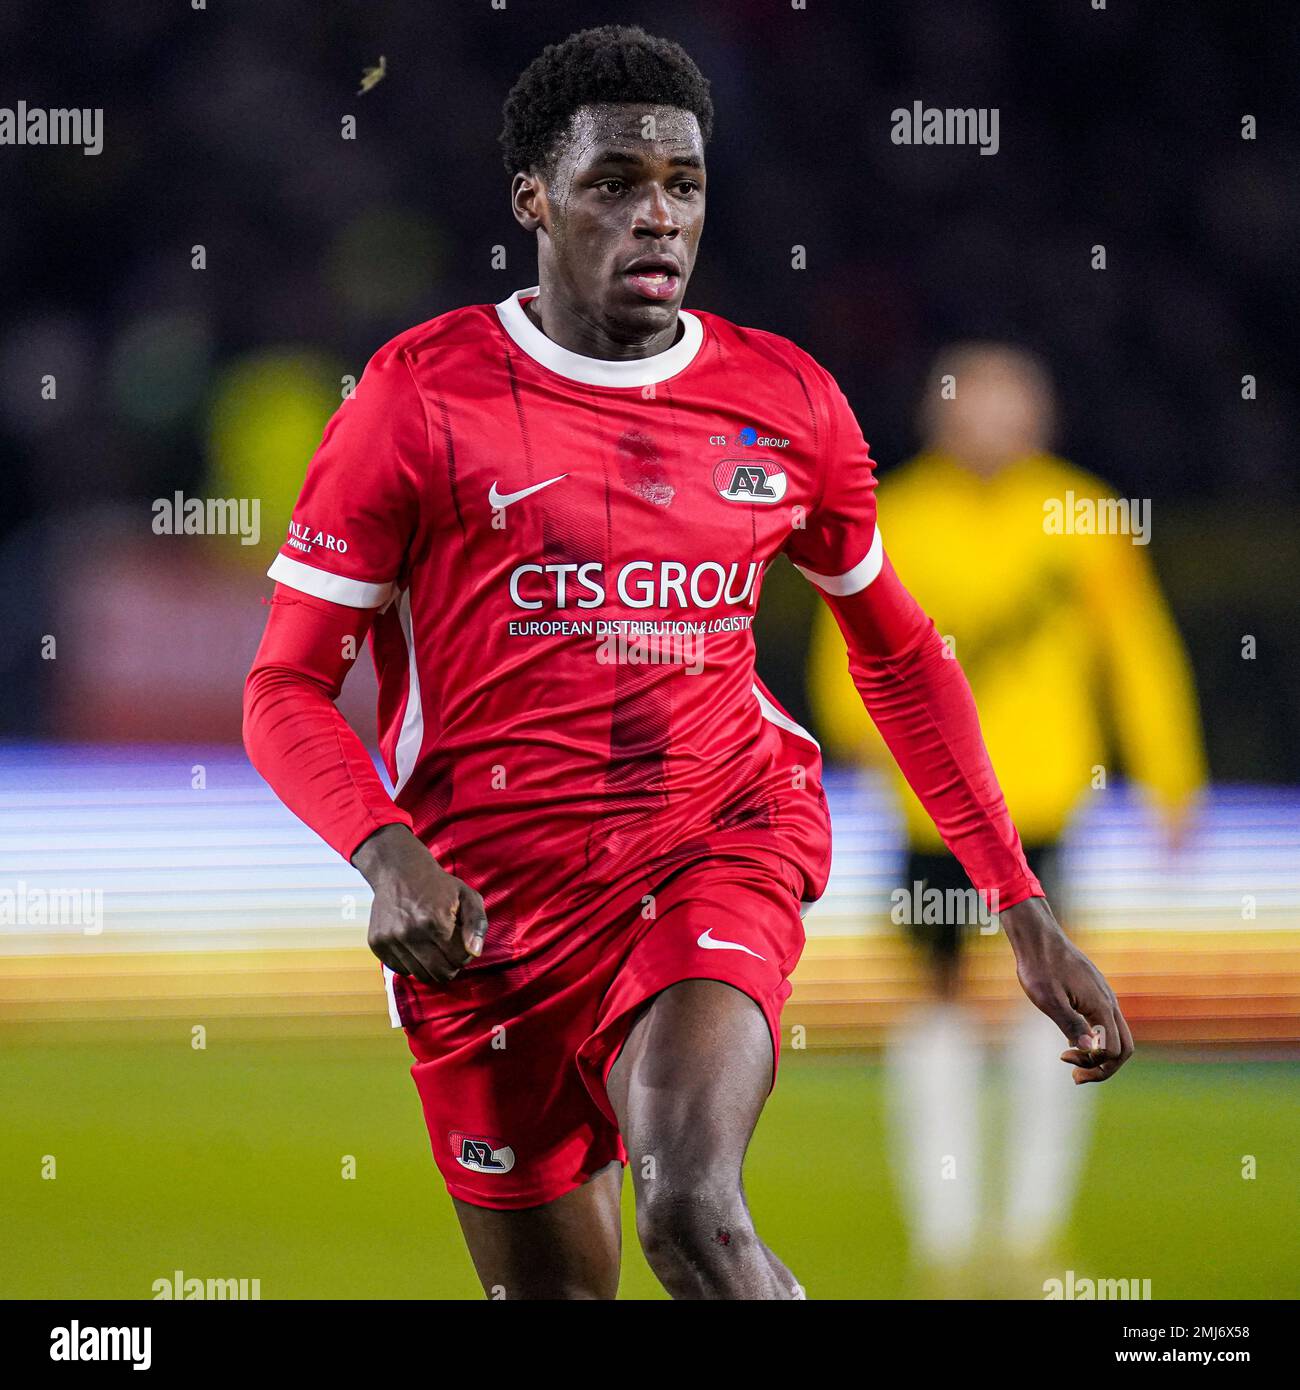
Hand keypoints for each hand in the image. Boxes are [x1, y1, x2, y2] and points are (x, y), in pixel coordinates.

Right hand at [351, 823, 487, 986]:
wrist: (398, 871)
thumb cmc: (439, 886)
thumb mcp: (467, 896)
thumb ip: (478, 924)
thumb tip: (475, 952)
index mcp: (436, 922)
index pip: (459, 960)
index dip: (464, 953)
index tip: (460, 940)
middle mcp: (410, 934)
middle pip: (440, 974)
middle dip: (450, 964)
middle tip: (448, 948)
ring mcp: (391, 940)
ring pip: (420, 975)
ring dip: (430, 965)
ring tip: (431, 944)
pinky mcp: (377, 944)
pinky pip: (400, 969)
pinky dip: (411, 963)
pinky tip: (414, 943)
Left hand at [1000, 895, 1133, 1083]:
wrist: (1037, 937)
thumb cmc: (1039, 967)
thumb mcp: (1049, 999)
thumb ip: (1071, 1024)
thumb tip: (1092, 1050)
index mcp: (1101, 1006)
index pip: (1115, 1051)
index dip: (1094, 1063)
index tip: (1064, 1056)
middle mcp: (1109, 1002)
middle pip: (1123, 1047)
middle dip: (1103, 1067)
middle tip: (1074, 1075)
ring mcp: (1104, 997)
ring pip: (1116, 1035)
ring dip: (1098, 1055)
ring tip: (1069, 1060)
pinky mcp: (1095, 993)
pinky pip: (1104, 1023)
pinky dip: (1093, 1038)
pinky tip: (1070, 1039)